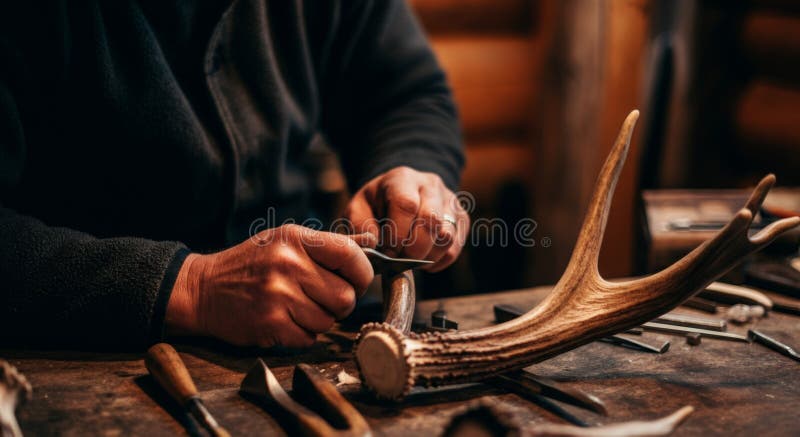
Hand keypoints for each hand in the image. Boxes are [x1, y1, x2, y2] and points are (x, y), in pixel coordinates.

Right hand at [165, 225, 375, 347]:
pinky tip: (284, 321)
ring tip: (298, 308)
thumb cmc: (251, 264)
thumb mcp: (287, 241)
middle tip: (323, 299)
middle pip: (346, 296)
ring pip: (329, 321)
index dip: (362, 273)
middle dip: (340, 303)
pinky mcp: (270, 324)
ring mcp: (278, 295)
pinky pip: (309, 338)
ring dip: (319, 320)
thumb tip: (373, 239)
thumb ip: (331, 243)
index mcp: (296, 239)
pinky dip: (302, 335)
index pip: (351, 255)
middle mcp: (288, 264)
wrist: (202, 289)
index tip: (355, 281)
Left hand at [344, 166, 469, 271]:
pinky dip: (437, 262)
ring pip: (446, 237)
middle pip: (430, 220)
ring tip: (409, 260)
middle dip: (412, 250)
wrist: (400, 197)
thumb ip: (360, 226)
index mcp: (403, 178)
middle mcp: (431, 185)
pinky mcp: (461, 219)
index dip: (396, 234)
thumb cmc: (376, 206)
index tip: (387, 252)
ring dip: (426, 258)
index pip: (406, 204)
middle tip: (398, 261)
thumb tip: (373, 243)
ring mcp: (450, 201)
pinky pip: (454, 249)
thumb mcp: (358, 210)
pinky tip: (422, 260)